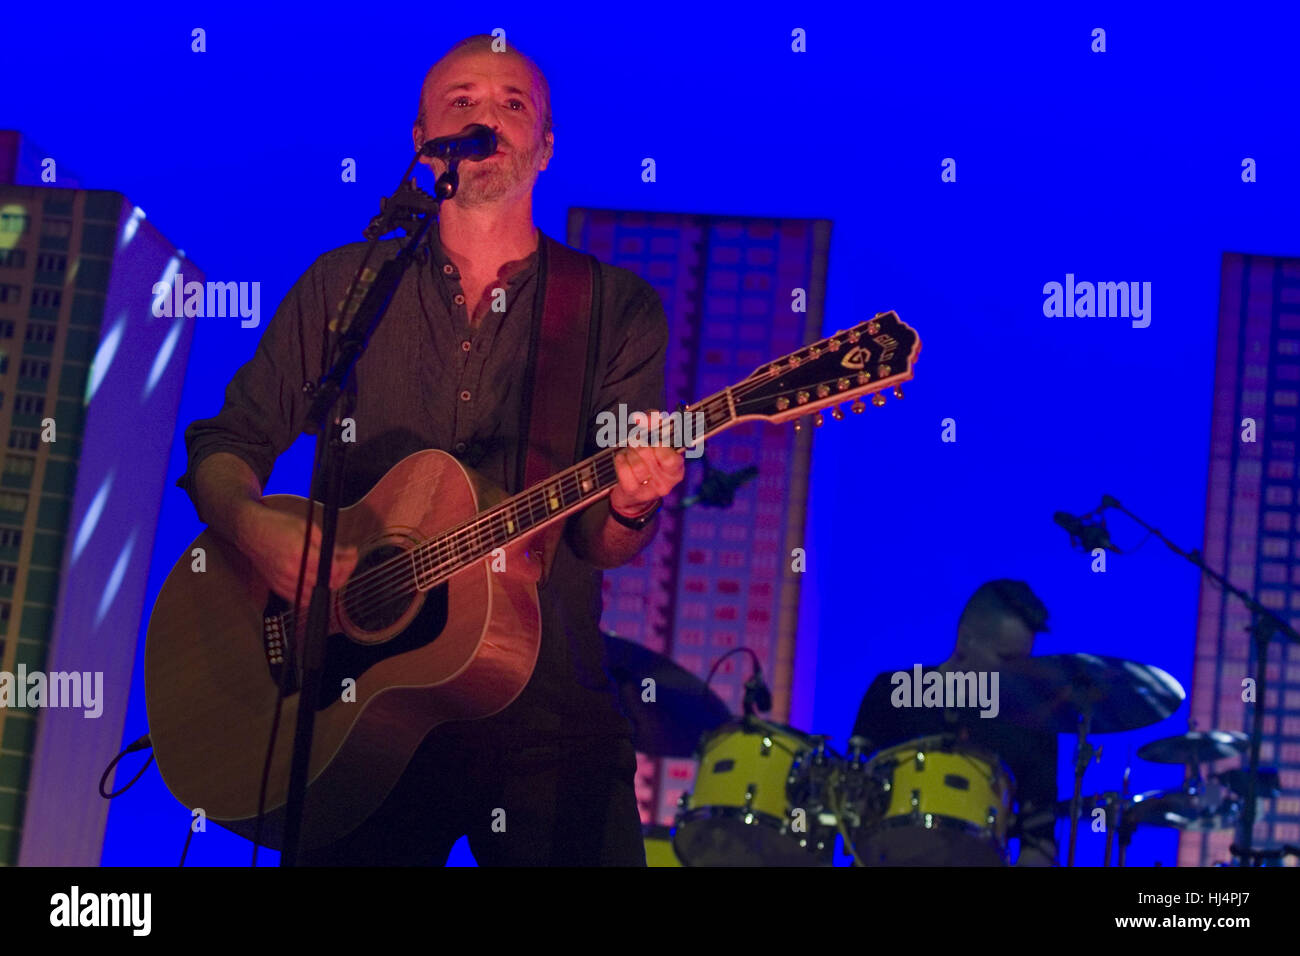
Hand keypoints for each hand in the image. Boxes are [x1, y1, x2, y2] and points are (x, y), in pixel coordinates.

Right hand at [237, 503, 358, 603]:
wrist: (250, 530)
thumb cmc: (277, 525)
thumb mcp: (308, 528)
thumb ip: (329, 545)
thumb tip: (348, 553)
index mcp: (300, 554)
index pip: (333, 570)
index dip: (348, 564)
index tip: (352, 555)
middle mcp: (291, 571)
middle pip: (328, 584)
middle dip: (343, 573)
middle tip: (346, 561)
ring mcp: (283, 581)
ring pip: (317, 593)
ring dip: (329, 583)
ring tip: (333, 569)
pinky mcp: (278, 587)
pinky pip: (301, 598)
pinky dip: (314, 592)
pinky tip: (317, 580)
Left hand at [609, 409, 685, 515]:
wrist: (633, 495)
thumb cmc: (647, 464)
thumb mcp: (656, 444)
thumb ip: (655, 426)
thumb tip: (645, 418)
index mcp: (677, 469)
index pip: (671, 455)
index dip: (659, 442)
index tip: (653, 435)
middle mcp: (666, 482)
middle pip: (649, 452)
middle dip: (640, 442)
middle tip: (638, 442)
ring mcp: (649, 489)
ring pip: (636, 461)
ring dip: (630, 452)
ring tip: (632, 453)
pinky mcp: (632, 491)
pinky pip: (623, 467)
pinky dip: (621, 459)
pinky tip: (624, 460)